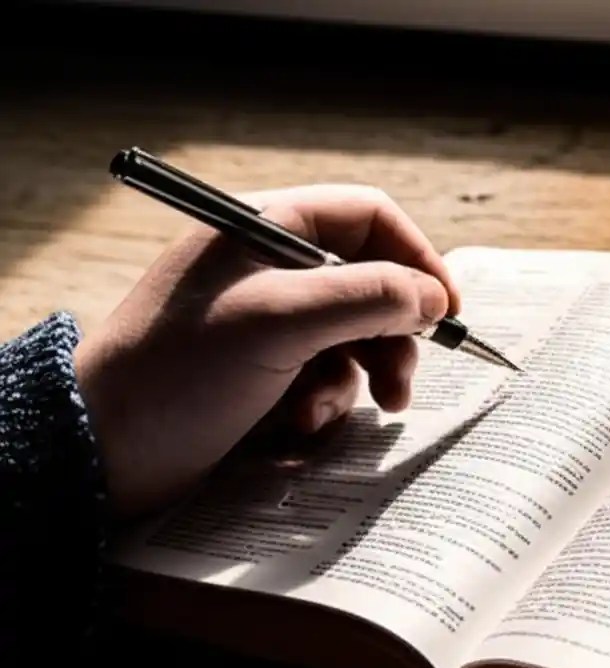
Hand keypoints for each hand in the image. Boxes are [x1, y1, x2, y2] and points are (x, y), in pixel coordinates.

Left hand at [74, 185, 460, 518]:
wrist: (105, 448)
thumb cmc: (182, 370)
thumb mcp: (282, 321)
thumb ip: (369, 298)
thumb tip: (433, 297)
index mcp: (267, 227)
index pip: (369, 218)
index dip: (417, 258)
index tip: (446, 310)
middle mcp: (271, 266)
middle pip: (371, 281)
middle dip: (393, 335)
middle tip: (401, 382)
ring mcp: (266, 319)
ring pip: (354, 335)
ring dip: (361, 376)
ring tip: (341, 411)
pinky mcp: (261, 368)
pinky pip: (324, 375)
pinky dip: (323, 401)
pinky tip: (295, 424)